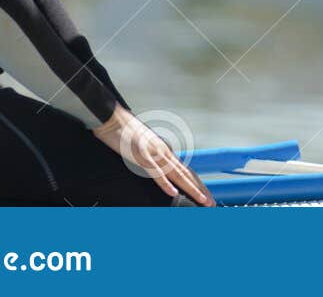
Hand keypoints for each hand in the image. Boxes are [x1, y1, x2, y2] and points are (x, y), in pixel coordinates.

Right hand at [92, 106, 213, 205]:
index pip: (185, 171)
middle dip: (199, 190)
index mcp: (164, 151)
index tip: (205, 197)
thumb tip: (155, 168)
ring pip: (177, 175)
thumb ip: (151, 158)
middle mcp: (164, 152)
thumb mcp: (142, 147)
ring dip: (190, 189)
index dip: (196, 184)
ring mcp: (154, 153)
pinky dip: (165, 183)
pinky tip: (173, 193)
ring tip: (201, 201)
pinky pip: (156, 172)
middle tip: (210, 204)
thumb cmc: (125, 133)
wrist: (112, 118)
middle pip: (186, 175)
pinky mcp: (142, 155)